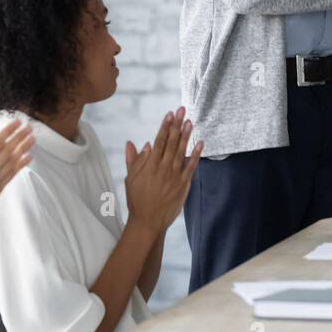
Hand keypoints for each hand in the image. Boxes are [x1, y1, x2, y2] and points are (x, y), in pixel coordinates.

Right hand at [0, 121, 35, 241]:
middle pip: (8, 151)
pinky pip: (11, 175)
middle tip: (30, 126)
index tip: (16, 122)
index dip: (7, 132)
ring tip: (33, 138)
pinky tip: (28, 158)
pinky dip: (20, 165)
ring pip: (12, 162)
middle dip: (19, 137)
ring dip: (23, 148)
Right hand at [124, 107, 201, 234]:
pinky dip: (195, 155)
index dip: (165, 126)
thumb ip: (134, 160)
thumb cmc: (137, 199)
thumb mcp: (131, 179)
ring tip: (190, 122)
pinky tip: (200, 143)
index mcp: (150, 165)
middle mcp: (162, 168)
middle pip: (171, 142)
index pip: (159, 141)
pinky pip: (190, 167)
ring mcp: (174, 176)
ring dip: (186, 136)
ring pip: (181, 152)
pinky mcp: (183, 184)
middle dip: (177, 125)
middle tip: (182, 110)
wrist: (148, 221)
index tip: (170, 114)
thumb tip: (135, 143)